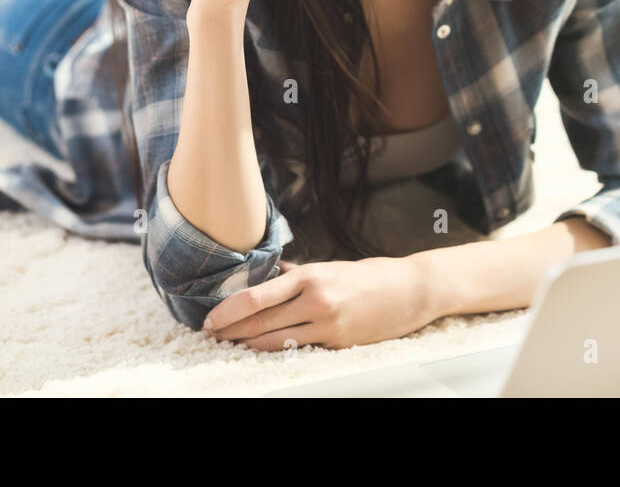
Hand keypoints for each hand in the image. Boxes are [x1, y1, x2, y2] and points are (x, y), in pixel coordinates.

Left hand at [202, 257, 435, 350]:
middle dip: (230, 331)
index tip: (209, 318)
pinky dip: (275, 351)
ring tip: (229, 346)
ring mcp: (327, 325)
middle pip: (260, 322)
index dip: (228, 311)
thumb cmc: (368, 276)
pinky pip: (298, 349)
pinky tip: (260, 352)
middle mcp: (316, 300)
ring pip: (274, 342)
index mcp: (311, 275)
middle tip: (209, 336)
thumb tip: (266, 273)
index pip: (258, 296)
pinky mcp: (337, 343)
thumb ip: (297, 273)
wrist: (410, 291)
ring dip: (247, 346)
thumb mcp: (329, 266)